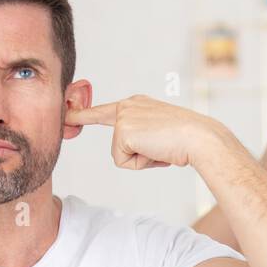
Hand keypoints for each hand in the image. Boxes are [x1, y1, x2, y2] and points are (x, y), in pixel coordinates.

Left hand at [64, 94, 221, 169]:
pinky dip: (140, 163)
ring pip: (121, 154)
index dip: (84, 114)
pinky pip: (122, 161)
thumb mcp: (161, 135)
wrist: (199, 137)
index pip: (105, 111)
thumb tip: (133, 153)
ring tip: (160, 148)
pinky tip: (156, 151)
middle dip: (129, 152)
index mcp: (137, 104)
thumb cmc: (186, 141)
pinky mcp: (122, 131)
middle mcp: (128, 105)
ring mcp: (124, 116)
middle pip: (113, 140)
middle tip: (149, 148)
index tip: (66, 114)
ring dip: (141, 159)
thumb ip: (143, 139)